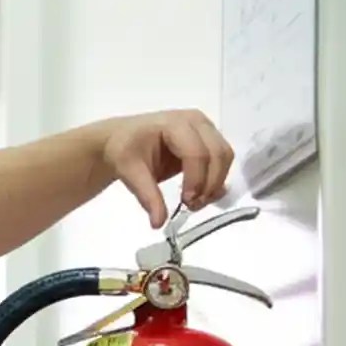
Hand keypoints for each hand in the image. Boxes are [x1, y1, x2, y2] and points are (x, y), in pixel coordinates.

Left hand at [97, 109, 235, 228]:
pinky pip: (222, 161)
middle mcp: (196, 122)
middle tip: (191, 206)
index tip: (186, 202)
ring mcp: (205, 130)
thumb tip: (158, 223)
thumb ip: (147, 196)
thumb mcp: (130, 172)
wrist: (120, 140)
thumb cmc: (123, 149)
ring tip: (194, 203)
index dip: (196, 179)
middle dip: (209, 184)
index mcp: (175, 123)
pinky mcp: (208, 141)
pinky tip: (201, 196)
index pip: (196, 152)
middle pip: (218, 154)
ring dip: (215, 184)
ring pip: (224, 158)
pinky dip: (216, 181)